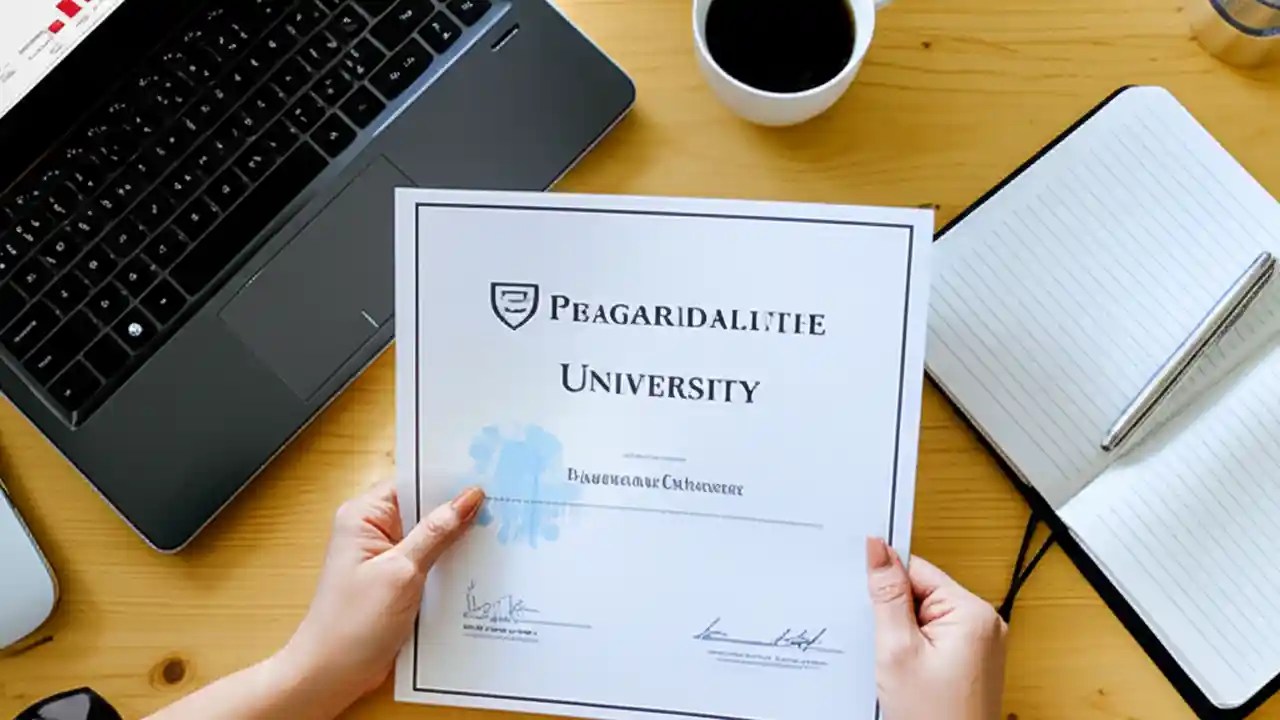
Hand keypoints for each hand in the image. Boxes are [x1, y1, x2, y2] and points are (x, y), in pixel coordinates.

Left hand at [277, 482, 485, 710]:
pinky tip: (479, 565)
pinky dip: (450, 564)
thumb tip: (468, 497)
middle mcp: (373, 530)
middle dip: (458, 510)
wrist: (332, 675)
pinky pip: (431, 562)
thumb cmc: (353, 623)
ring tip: (500, 533)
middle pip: (424, 508)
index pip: (412, 482)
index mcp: (364, 515)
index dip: (447, 480)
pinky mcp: (397, 580)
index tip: (486, 477)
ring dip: (457, 541)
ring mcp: (386, 556)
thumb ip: (436, 533)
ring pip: (431, 537)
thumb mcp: (401, 572)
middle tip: (503, 505)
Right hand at [865, 537, 1007, 719]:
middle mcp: (984, 623)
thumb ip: (887, 594)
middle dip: (894, 614)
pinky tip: (907, 674)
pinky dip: (914, 651)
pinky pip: (934, 638)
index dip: (886, 585)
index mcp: (972, 612)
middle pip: (921, 592)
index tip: (865, 603)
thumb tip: (877, 547)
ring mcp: (980, 644)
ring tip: (898, 666)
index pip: (917, 570)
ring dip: (902, 635)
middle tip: (884, 646)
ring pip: (924, 617)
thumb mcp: (897, 650)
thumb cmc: (933, 718)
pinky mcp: (972, 662)